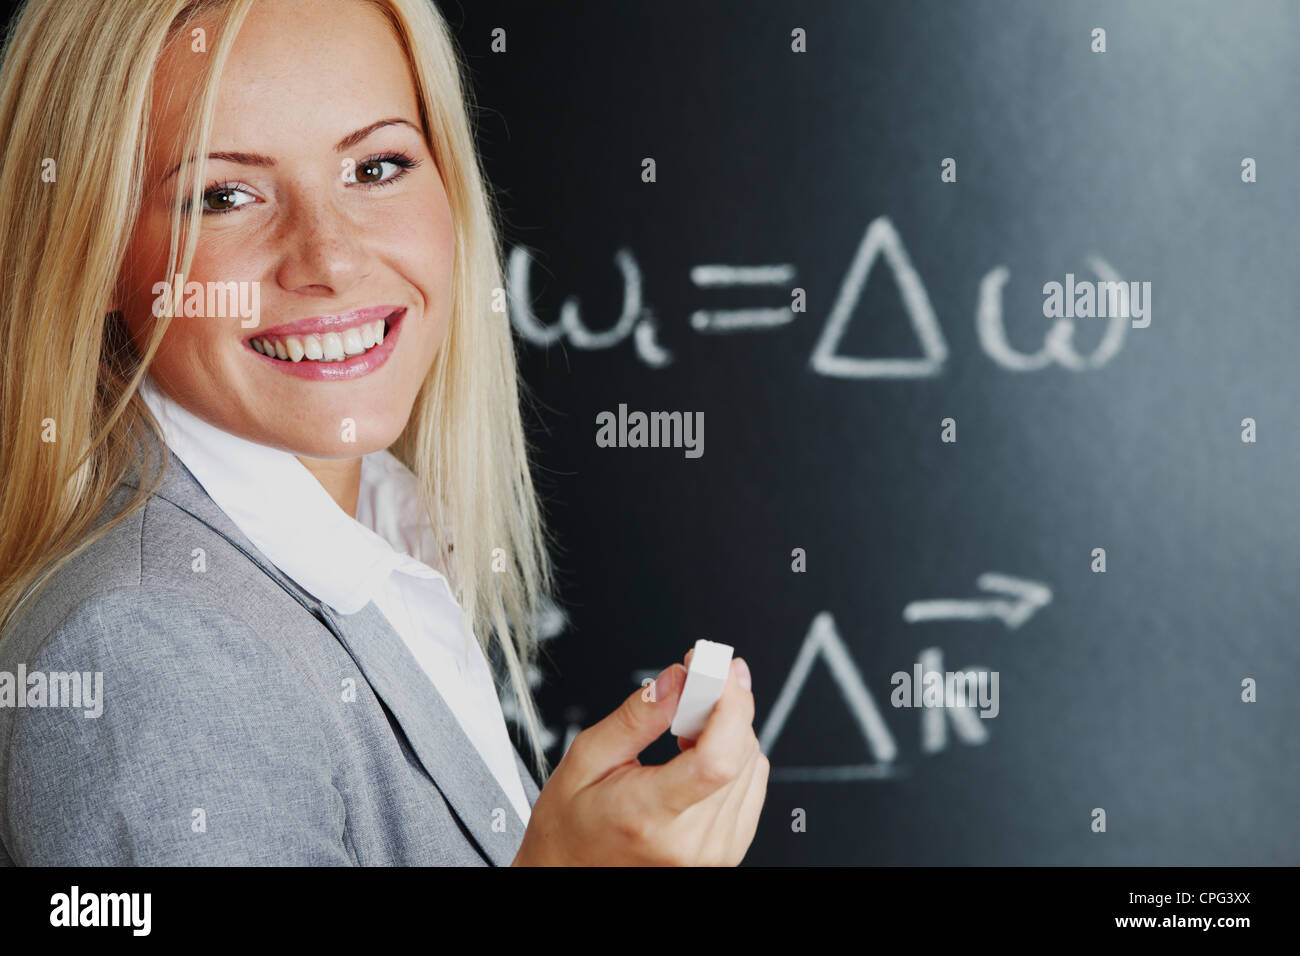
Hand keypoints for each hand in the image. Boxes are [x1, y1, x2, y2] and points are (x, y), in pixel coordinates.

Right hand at [511, 653, 766, 865]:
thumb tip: (678, 679)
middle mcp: (691, 842)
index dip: (729, 704)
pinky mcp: (729, 850)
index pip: (717, 760)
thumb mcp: (585, 758)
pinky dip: (733, 756)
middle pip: (740, 753)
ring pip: (752, 763)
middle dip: (723, 705)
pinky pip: (752, 782)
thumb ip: (636, 717)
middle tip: (688, 690)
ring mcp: (715, 852)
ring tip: (682, 735)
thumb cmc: (572, 824)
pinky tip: (697, 756)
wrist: (571, 872)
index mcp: (648, 817)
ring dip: (728, 731)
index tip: (718, 669)